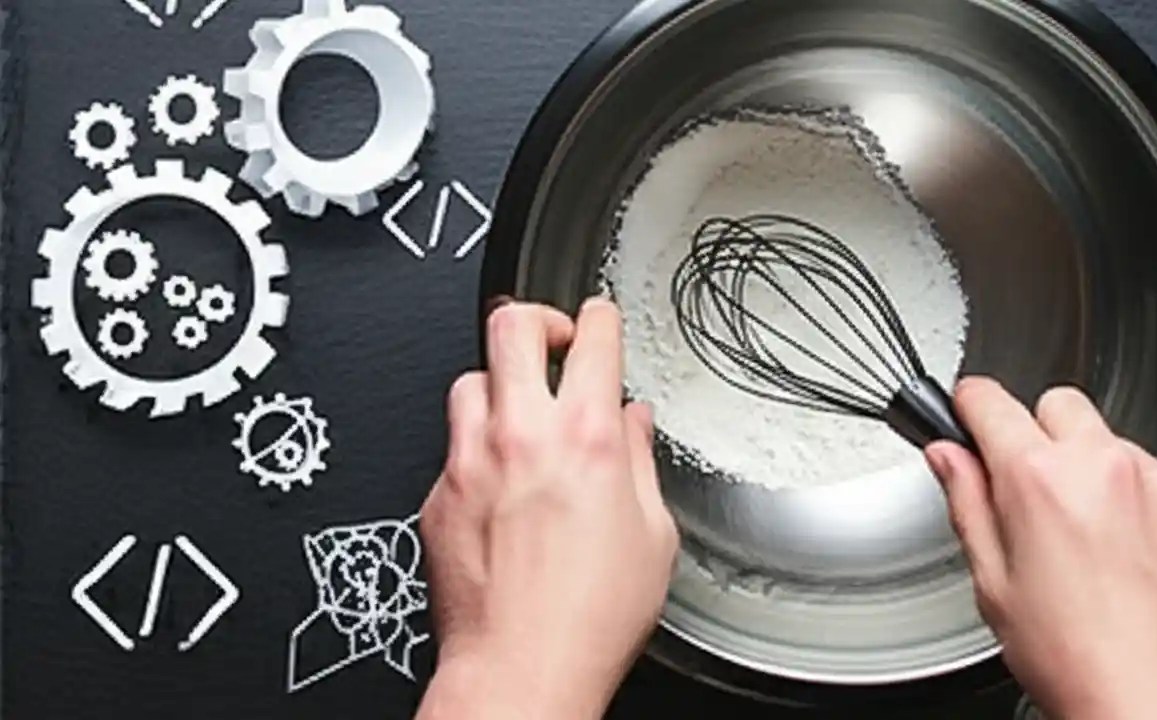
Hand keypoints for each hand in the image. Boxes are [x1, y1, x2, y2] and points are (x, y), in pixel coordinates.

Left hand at [416, 298, 678, 719]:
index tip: (598, 319)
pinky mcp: (437, 494)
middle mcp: (522, 435)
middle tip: (552, 341)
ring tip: (520, 413)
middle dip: (538, 320)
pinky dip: (476, 446)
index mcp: (587, 437)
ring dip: (499, 385)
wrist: (521, 669)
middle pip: (511, 325)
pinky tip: (499, 480)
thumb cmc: (590, 617)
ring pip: (469, 379)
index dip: (599, 317)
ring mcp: (469, 461)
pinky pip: (452, 443)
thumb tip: (632, 423)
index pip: (593, 336)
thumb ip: (639, 460)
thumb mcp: (653, 534)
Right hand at [926, 378, 1156, 719]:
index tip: (965, 416)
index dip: (968, 406)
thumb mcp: (993, 582)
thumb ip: (967, 504)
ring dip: (1087, 469)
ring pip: (1109, 442)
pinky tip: (1120, 554)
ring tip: (1078, 536)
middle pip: (1057, 404)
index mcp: (1038, 479)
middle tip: (1023, 488)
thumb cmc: (1077, 657)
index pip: (990, 400)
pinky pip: (1154, 480)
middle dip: (1034, 433)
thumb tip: (947, 458)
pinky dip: (1133, 501)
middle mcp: (1103, 466)